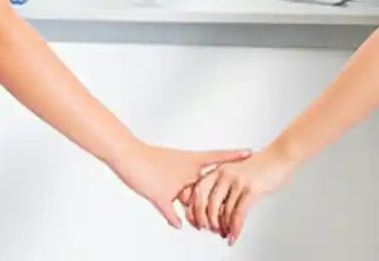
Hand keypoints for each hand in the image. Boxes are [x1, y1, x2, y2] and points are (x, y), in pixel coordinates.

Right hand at [108, 142, 250, 228]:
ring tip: (208, 226)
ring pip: (191, 203)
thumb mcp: (170, 166)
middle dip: (219, 201)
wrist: (128, 155)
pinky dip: (174, 219)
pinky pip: (170, 212)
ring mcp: (174, 185)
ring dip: (199, 216)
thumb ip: (181, 179)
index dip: (232, 155)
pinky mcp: (160, 196)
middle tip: (233, 205)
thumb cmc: (148, 157)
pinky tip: (180, 226)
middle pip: (207, 188)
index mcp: (189, 160)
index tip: (249, 152)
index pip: (215, 157)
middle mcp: (185, 172)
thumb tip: (191, 190)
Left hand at [185, 148, 294, 244]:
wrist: (280, 156)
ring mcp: (237, 181)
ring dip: (223, 227)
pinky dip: (235, 228)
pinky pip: (238, 214)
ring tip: (225, 234)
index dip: (194, 209)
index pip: (198, 191)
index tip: (196, 222)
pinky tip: (234, 234)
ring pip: (222, 211)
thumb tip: (217, 209)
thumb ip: (225, 187)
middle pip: (206, 202)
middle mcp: (224, 174)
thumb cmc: (261, 165)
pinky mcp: (250, 189)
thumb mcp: (236, 172)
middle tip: (211, 230)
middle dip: (206, 221)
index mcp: (219, 169)